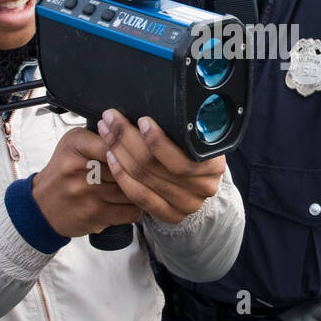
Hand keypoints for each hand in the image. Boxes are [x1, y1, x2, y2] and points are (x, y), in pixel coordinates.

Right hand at [31, 127, 142, 236]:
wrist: (41, 206)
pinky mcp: (95, 215)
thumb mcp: (73, 144)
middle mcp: (79, 168)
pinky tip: (134, 201)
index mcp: (75, 145)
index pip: (114, 141)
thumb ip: (101, 136)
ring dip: (142, 188)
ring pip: (132, 188)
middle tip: (153, 167)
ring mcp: (87, 194)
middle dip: (143, 168)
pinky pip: (130, 210)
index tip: (144, 148)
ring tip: (145, 184)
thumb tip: (134, 132)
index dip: (135, 146)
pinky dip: (137, 206)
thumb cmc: (63, 173)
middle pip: (127, 166)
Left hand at [97, 109, 225, 223]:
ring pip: (144, 178)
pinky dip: (122, 176)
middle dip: (127, 137)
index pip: (182, 157)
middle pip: (156, 164)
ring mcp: (187, 204)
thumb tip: (152, 105)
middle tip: (111, 119)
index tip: (141, 119)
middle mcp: (203, 187)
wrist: (200, 181)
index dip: (158, 139)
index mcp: (213, 165)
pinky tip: (111, 158)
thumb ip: (182, 127)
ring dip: (120, 152)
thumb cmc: (193, 150)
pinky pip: (139, 196)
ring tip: (106, 132)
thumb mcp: (195, 136)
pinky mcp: (171, 215)